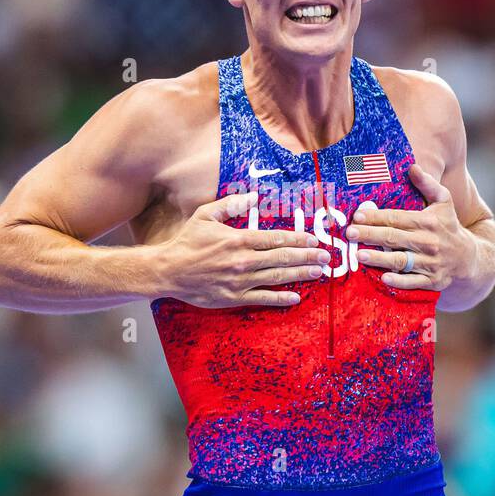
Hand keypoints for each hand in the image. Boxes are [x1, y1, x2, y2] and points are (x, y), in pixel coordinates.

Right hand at [162, 191, 331, 307]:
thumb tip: (254, 196)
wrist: (168, 271)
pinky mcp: (234, 298)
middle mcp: (244, 260)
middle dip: (308, 257)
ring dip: (301, 274)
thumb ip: (231, 204)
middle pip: (283, 258)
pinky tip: (296, 296)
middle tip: (326, 257)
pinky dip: (281, 298)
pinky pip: (263, 298)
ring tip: (319, 272)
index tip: (314, 239)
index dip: (299, 239)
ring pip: (277, 277)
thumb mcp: (205, 215)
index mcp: (239, 239)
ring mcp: (240, 281)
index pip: (276, 238)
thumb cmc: (187, 241)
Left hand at [344, 163, 476, 290]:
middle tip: (349, 233)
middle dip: (370, 235)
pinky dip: (399, 281)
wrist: (470, 259)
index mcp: (428, 221)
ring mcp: (430, 263)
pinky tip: (384, 278)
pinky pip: (414, 282)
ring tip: (360, 255)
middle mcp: (428, 242)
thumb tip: (412, 167)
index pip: (397, 218)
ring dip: (379, 258)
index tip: (356, 215)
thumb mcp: (444, 201)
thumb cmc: (450, 227)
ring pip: (401, 260)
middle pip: (394, 238)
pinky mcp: (432, 281)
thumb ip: (428, 184)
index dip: (376, 217)